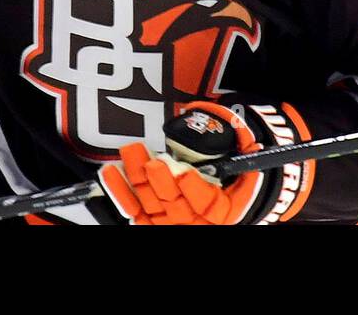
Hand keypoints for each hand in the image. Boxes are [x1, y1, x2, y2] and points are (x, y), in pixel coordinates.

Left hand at [97, 102, 269, 224]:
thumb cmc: (229, 183)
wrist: (217, 201)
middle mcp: (192, 219)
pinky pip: (131, 207)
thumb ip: (243, 153)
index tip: (186, 174)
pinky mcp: (148, 218)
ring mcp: (168, 220)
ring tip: (132, 154)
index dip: (194, 189)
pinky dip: (119, 190)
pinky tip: (111, 172)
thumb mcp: (246, 171)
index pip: (205, 203)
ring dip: (138, 179)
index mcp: (219, 211)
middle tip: (155, 164)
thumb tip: (243, 137)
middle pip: (174, 203)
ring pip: (149, 203)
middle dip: (163, 182)